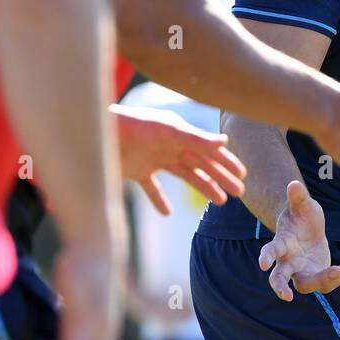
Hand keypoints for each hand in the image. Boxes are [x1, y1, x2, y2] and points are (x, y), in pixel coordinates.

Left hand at [114, 104, 245, 213]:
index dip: (226, 162)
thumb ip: (195, 137)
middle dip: (221, 178)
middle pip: (201, 165)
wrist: (96, 132)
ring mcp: (154, 159)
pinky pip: (152, 188)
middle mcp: (170, 147)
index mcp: (180, 135)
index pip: (209, 151)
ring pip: (185, 176)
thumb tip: (225, 142)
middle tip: (239, 193)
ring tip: (219, 202)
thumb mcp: (167, 130)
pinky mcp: (137, 171)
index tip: (243, 175)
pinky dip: (160, 200)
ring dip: (203, 187)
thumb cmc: (132, 125)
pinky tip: (168, 214)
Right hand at [259, 180, 339, 300]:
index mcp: (282, 242)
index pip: (270, 250)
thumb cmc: (301, 215)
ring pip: (304, 285)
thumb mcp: (303, 204)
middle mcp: (287, 261)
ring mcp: (300, 270)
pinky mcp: (314, 275)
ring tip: (338, 270)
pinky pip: (322, 284)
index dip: (266, 256)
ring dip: (320, 282)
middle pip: (279, 278)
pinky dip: (332, 280)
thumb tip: (294, 183)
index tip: (262, 264)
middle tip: (286, 296)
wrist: (308, 228)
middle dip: (280, 287)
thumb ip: (298, 197)